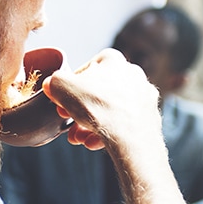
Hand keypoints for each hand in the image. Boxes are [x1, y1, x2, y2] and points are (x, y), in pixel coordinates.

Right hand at [42, 48, 161, 150]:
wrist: (131, 136)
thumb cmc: (98, 106)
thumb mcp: (62, 87)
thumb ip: (54, 82)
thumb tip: (52, 85)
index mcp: (114, 60)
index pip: (87, 68)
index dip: (70, 85)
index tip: (62, 99)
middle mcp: (134, 75)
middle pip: (99, 93)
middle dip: (79, 110)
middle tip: (67, 121)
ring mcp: (144, 98)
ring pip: (111, 111)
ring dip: (91, 125)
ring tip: (78, 138)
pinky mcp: (150, 119)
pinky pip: (124, 124)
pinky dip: (108, 133)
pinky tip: (94, 144)